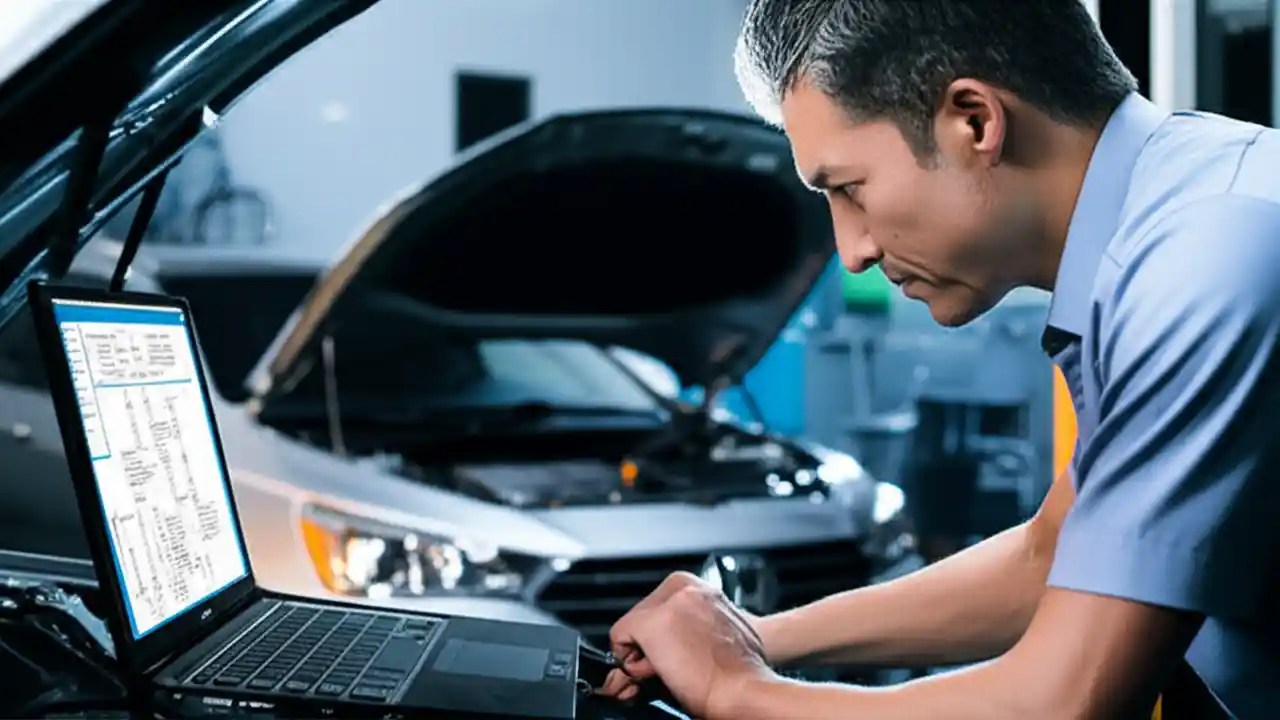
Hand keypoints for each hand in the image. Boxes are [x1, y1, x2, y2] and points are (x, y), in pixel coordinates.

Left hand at [597, 571, 775, 717]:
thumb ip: (692, 628)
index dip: (666, 638)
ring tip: (674, 669)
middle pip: (645, 616)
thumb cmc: (740, 670)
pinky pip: (618, 639)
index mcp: (701, 586)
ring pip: (633, 627)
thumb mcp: (719, 635)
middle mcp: (684, 587)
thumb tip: (669, 644)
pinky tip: (659, 671)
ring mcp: (666, 604)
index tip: (680, 654)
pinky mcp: (649, 624)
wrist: (744, 688)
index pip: (661, 608)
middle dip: (652, 644)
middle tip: (676, 666)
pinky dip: (629, 662)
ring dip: (645, 653)